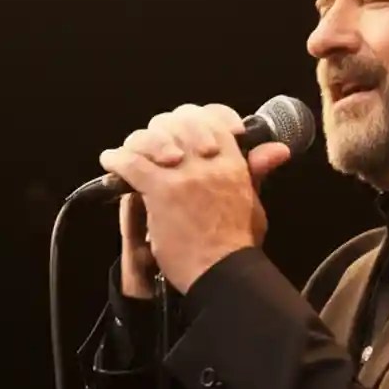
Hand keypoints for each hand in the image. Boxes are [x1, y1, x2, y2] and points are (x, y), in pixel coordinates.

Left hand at [100, 103, 292, 293]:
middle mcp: (208, 161)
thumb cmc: (239, 244)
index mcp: (232, 162)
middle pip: (179, 121)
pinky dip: (116, 159)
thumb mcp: (254, 201)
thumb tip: (278, 149)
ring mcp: (184, 174)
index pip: (213, 117)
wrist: (223, 272)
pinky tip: (110, 160)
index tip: (188, 126)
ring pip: (152, 136)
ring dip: (138, 142)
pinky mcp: (161, 191)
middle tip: (155, 141)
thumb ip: (257, 171)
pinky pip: (131, 163)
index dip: (197, 116)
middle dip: (164, 127)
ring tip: (129, 151)